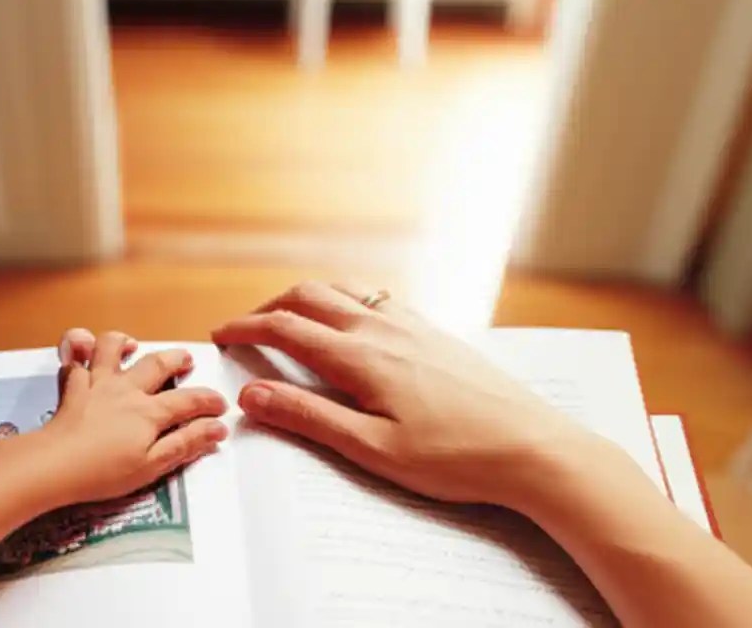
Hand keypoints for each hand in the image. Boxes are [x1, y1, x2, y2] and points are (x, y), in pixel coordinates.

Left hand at [40, 329, 228, 503]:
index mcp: (149, 411)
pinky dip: (76, 353)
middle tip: (186, 359)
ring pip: (109, 347)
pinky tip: (82, 357)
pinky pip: (73, 361)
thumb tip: (218, 428)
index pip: (189, 401)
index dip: (209, 401)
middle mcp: (126, 389)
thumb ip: (185, 443)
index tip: (221, 407)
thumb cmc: (104, 472)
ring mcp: (96, 383)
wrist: (53, 465)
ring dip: (122, 341)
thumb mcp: (152, 465)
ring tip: (130, 345)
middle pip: (156, 363)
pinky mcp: (71, 387)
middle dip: (176, 358)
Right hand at [212, 282, 598, 507]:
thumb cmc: (455, 458)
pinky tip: (349, 325)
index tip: (218, 336)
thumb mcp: (373, 450)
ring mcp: (412, 324)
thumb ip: (310, 418)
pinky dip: (343, 302)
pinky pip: (376, 300)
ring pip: (342, 291)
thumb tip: (252, 395)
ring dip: (305, 299)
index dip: (244, 328)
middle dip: (267, 306)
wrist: (533, 447)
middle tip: (244, 329)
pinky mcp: (434, 332)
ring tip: (287, 321)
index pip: (284, 327)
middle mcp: (382, 328)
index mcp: (360, 356)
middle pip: (308, 295)